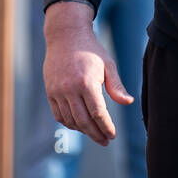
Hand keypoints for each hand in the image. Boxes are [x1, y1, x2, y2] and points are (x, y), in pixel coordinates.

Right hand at [42, 0, 133, 145]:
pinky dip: (69, 123)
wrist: (66, 36)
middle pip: (83, 121)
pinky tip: (80, 125)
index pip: (98, 113)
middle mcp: (70, 89)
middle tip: (106, 141)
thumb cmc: (91, 50)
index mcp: (87, 82)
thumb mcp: (108, 64)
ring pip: (70, 120)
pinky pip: (58, 114)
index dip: (106, 127)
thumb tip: (128, 102)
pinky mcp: (49, 91)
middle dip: (96, 134)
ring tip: (95, 133)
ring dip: (83, 130)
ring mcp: (57, 91)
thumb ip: (116, 85)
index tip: (113, 135)